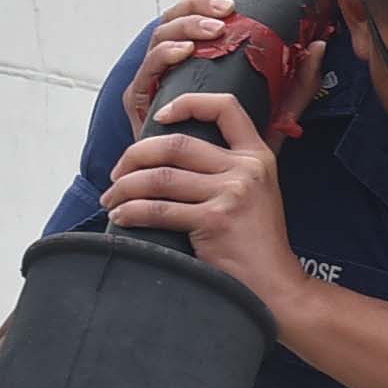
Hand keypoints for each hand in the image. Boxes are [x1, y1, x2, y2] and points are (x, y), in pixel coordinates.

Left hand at [101, 89, 302, 309]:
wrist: (275, 284)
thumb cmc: (258, 244)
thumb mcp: (259, 192)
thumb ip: (231, 169)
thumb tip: (179, 154)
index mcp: (257, 156)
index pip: (226, 108)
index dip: (188, 104)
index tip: (161, 116)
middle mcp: (245, 169)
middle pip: (176, 144)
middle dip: (135, 155)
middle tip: (117, 173)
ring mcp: (230, 194)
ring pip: (160, 177)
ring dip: (125, 187)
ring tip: (112, 199)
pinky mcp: (213, 220)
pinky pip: (158, 209)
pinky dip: (131, 212)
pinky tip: (122, 216)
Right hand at [124, 0, 324, 138]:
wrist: (204, 193)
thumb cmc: (235, 149)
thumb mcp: (276, 111)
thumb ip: (297, 82)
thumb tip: (320, 46)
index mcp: (196, 57)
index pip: (193, 13)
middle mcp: (170, 63)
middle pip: (175, 18)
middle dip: (198, 6)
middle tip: (225, 10)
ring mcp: (152, 81)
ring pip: (159, 37)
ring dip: (185, 28)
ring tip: (212, 31)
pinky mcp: (138, 102)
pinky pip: (147, 72)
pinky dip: (164, 57)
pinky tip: (184, 53)